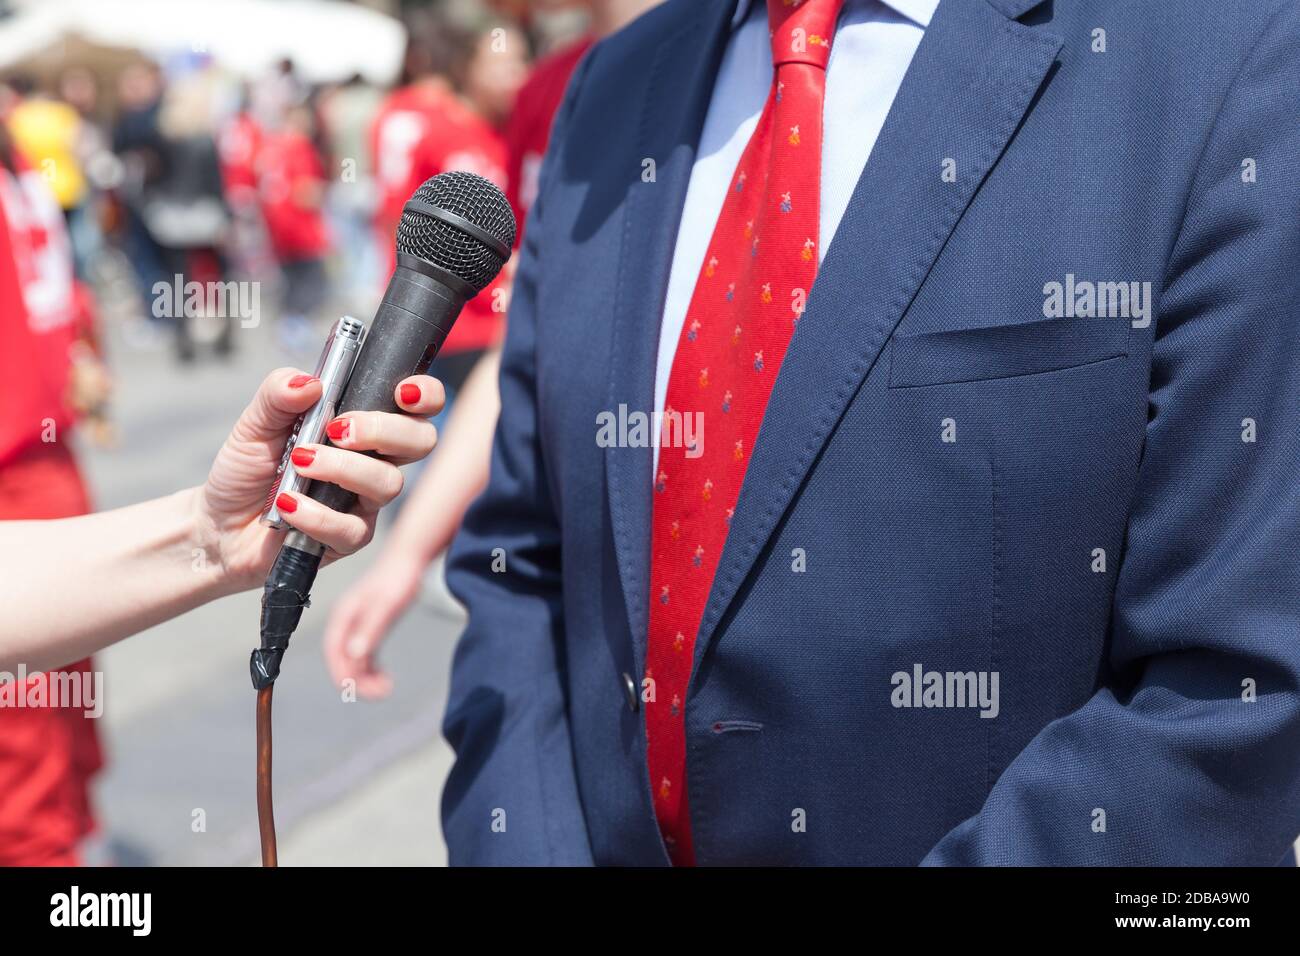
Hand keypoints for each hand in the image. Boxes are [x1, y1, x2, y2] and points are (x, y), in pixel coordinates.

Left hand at [196, 367, 444, 591]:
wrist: (217, 523)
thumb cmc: (246, 471)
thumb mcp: (254, 423)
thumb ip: (279, 395)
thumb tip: (309, 382)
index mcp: (361, 425)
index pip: (416, 407)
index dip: (425, 395)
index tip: (401, 392)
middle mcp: (373, 461)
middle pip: (420, 441)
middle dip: (384, 430)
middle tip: (339, 430)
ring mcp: (365, 501)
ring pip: (388, 482)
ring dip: (342, 469)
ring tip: (299, 463)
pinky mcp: (349, 538)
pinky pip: (352, 527)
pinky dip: (316, 513)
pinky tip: (286, 505)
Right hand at [322, 547, 425, 697]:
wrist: (410, 559)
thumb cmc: (398, 578)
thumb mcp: (386, 606)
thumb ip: (370, 630)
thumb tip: (354, 655)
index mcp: (344, 616)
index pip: (334, 652)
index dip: (343, 674)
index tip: (359, 690)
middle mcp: (347, 623)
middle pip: (343, 660)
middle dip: (357, 680)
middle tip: (381, 693)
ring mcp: (358, 627)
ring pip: (354, 661)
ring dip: (365, 678)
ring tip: (385, 688)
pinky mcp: (371, 628)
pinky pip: (365, 657)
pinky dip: (372, 670)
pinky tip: (385, 679)